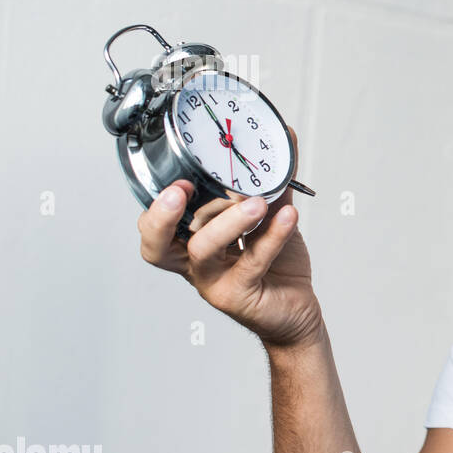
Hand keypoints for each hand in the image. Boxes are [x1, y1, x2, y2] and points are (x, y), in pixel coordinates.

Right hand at [137, 126, 323, 351]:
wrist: (297, 311)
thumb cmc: (276, 267)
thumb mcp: (271, 219)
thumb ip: (274, 185)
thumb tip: (284, 141)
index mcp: (192, 242)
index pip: (156, 226)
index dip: (156, 207)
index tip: (178, 179)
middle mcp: (196, 264)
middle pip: (158, 245)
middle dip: (163, 215)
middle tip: (182, 188)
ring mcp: (214, 281)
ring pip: (204, 249)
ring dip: (228, 221)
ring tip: (257, 203)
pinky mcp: (240, 295)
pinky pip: (252, 261)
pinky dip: (272, 236)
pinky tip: (287, 217)